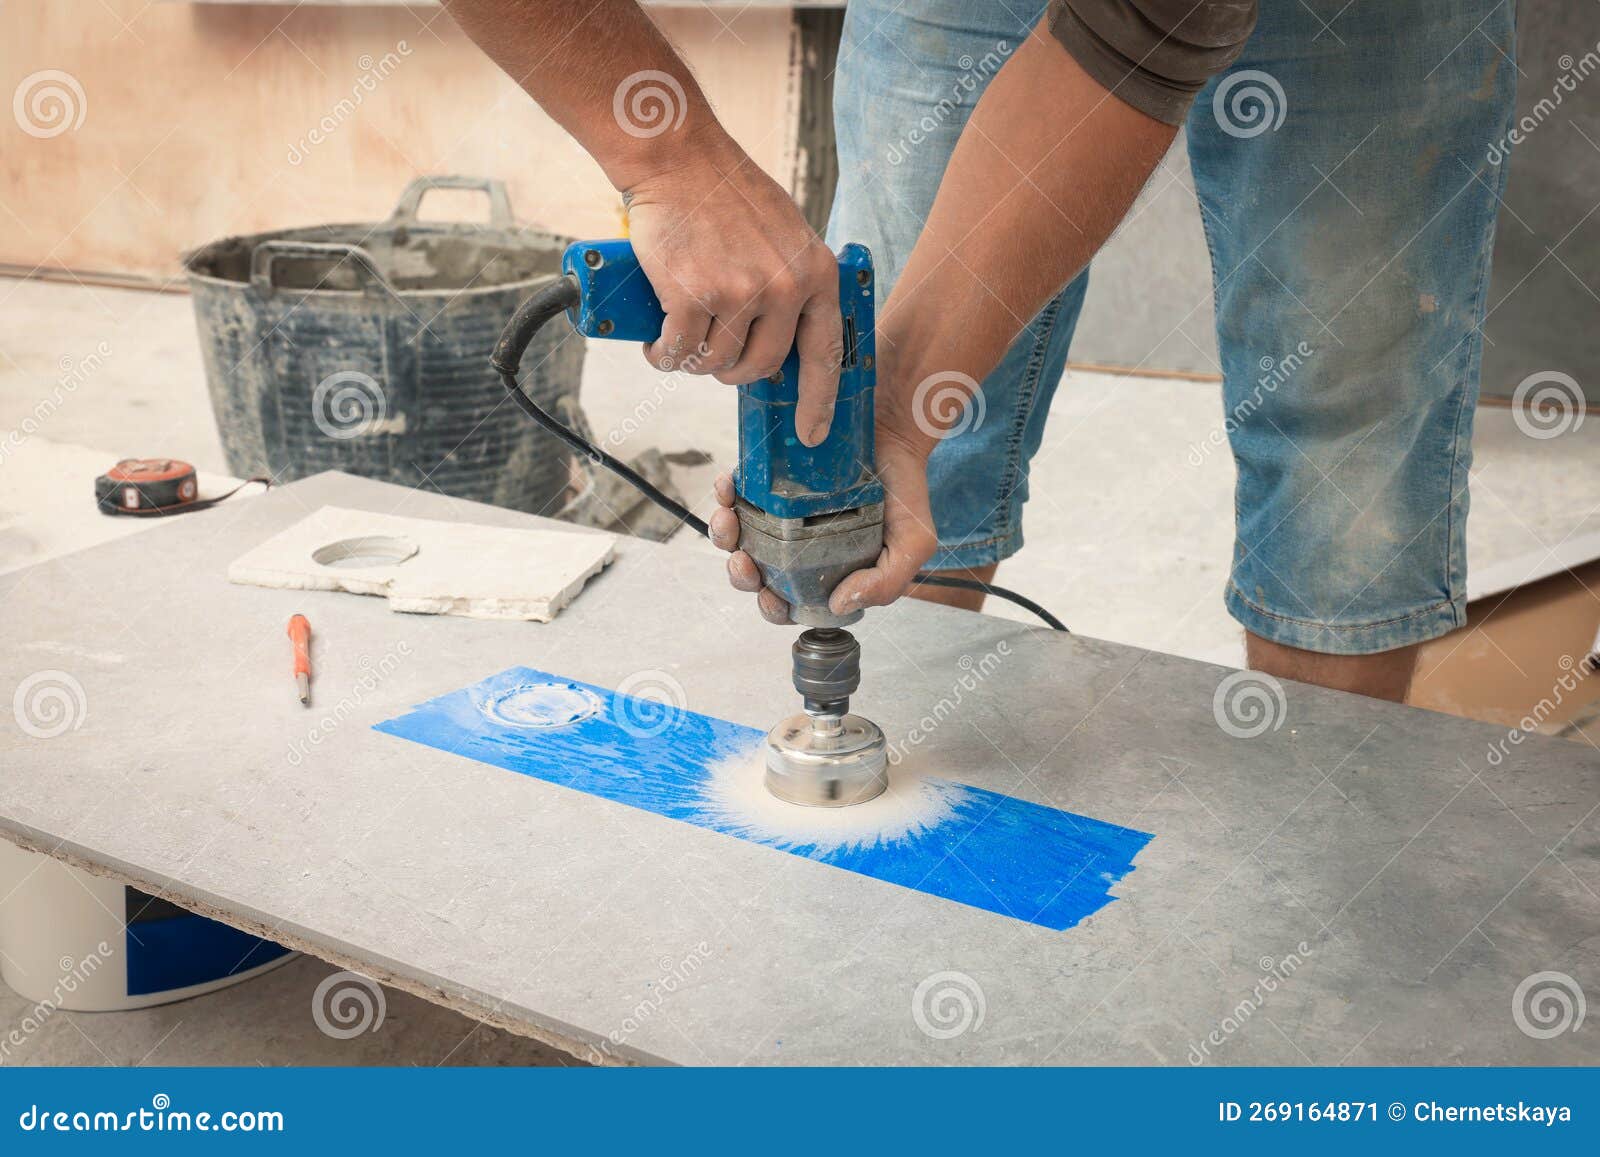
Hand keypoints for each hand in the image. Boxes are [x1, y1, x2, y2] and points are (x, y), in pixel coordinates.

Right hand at [625, 136, 843, 445]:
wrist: (679, 159)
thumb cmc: (728, 195)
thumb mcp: (785, 234)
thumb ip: (793, 281)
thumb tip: (786, 338)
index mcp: (815, 274)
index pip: (825, 353)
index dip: (819, 402)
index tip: (812, 435)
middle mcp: (783, 287)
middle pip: (758, 367)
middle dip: (731, 373)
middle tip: (712, 359)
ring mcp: (739, 292)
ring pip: (715, 361)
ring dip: (693, 362)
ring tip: (679, 340)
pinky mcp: (692, 295)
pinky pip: (678, 350)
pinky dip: (663, 355)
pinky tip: (657, 343)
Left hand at [709, 423, 938, 624]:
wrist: (897, 434)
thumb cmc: (904, 492)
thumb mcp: (912, 544)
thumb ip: (886, 583)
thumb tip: (840, 604)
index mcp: (826, 571)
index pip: (789, 602)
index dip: (772, 605)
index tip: (768, 594)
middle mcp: (798, 546)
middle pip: (755, 574)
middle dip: (741, 574)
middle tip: (742, 561)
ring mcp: (780, 514)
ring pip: (738, 537)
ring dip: (725, 535)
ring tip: (730, 521)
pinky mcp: (769, 482)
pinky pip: (736, 493)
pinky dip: (726, 493)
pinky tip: (729, 487)